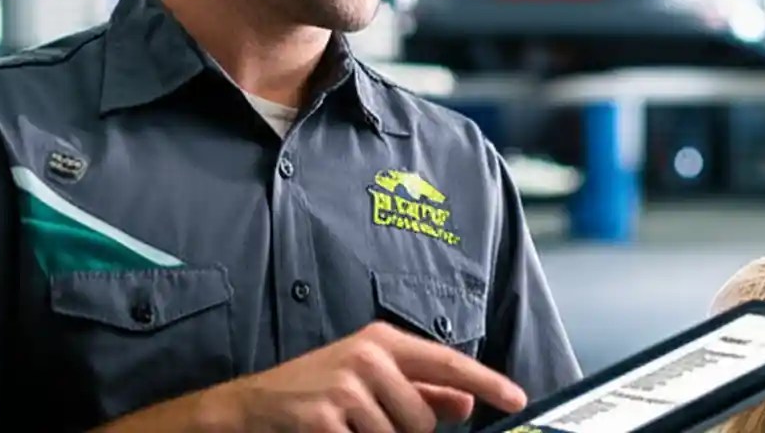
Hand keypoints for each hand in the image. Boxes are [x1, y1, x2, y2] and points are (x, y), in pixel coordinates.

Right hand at [206, 321, 526, 432]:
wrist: (247, 407)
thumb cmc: (312, 392)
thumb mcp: (368, 379)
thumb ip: (421, 389)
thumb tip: (467, 401)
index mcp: (383, 342)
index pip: (448, 361)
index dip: (487, 382)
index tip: (517, 398)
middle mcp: (368, 355)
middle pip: (423, 418)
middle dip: (404, 432)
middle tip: (364, 423)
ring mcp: (346, 385)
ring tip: (343, 427)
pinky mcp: (326, 416)